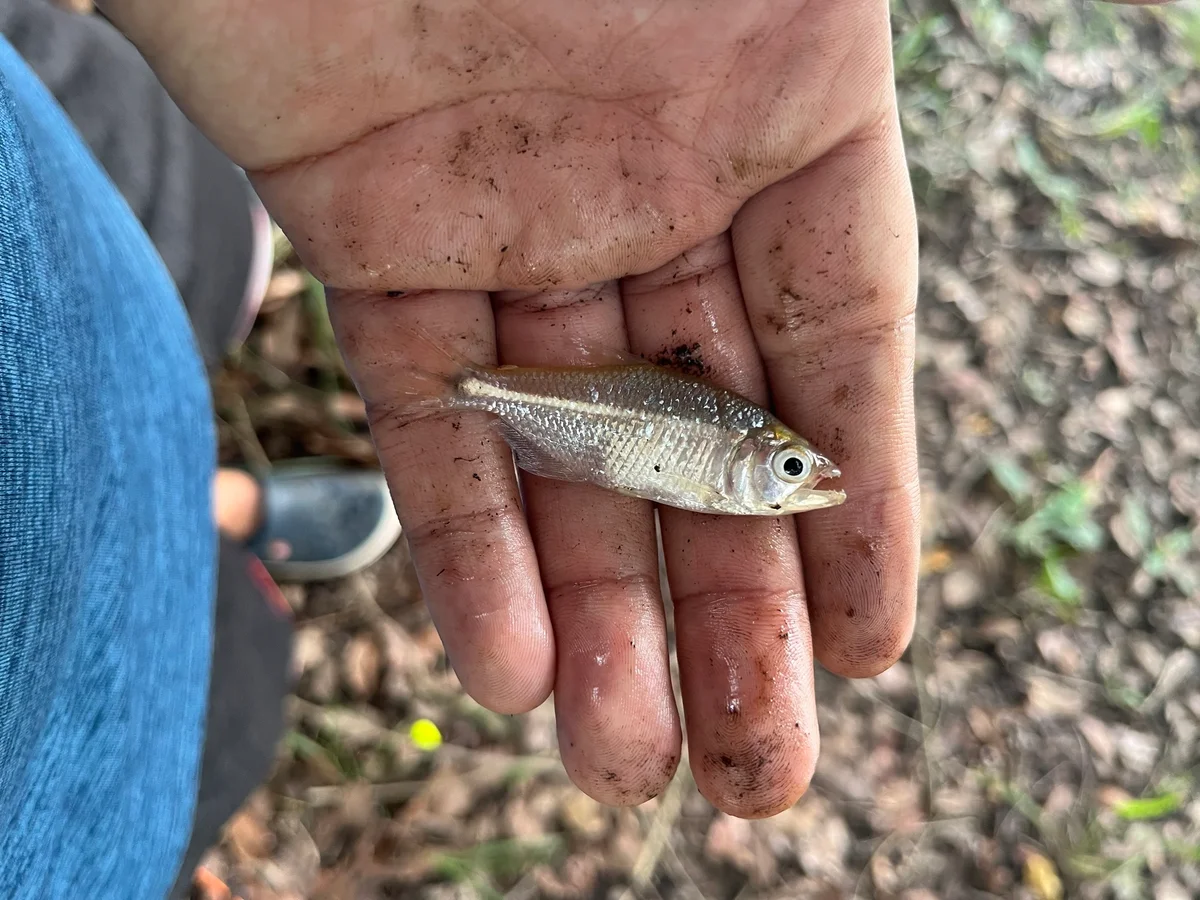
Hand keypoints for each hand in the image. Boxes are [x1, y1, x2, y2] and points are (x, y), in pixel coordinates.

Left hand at [103, 0, 918, 816]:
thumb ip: (820, 107)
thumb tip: (921, 244)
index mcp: (776, 109)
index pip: (838, 351)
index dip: (854, 510)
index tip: (866, 644)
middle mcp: (650, 177)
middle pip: (703, 440)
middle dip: (731, 616)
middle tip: (756, 776)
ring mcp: (508, 214)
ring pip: (568, 457)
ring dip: (602, 620)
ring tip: (626, 767)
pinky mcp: (367, 234)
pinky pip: (431, 413)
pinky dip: (470, 539)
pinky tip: (511, 665)